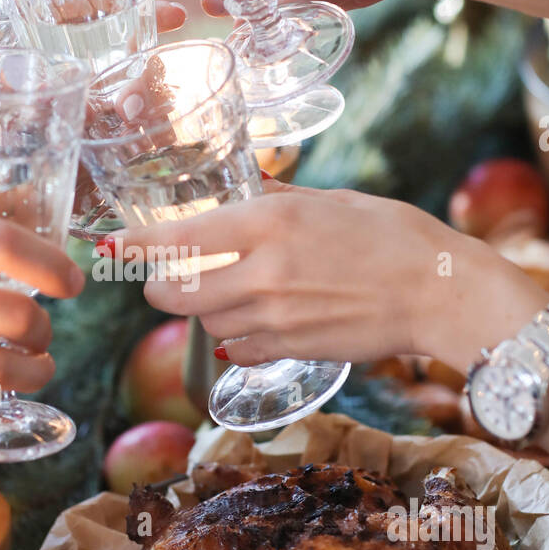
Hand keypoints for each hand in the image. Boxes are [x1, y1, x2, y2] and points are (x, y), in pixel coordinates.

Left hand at [113, 187, 545, 372]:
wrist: (438, 292)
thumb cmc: (391, 235)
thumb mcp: (328, 202)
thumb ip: (273, 203)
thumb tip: (236, 200)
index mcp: (269, 223)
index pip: (177, 237)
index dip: (134, 244)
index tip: (110, 246)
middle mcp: (262, 272)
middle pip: (174, 292)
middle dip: (159, 285)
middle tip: (165, 275)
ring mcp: (274, 317)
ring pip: (203, 321)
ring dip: (200, 308)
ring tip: (222, 290)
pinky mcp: (290, 349)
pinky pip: (237, 348)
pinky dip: (234, 336)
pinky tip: (254, 319)